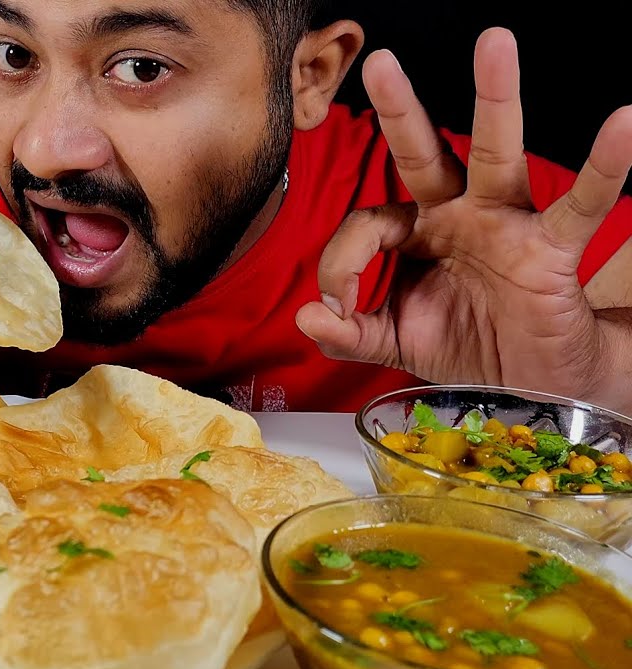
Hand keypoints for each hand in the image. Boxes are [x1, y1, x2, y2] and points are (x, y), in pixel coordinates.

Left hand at [296, 28, 631, 400]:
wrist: (524, 385)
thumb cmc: (464, 346)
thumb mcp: (393, 342)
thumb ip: (348, 332)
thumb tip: (306, 317)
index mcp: (415, 233)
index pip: (367, 223)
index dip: (341, 263)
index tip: (337, 305)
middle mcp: (457, 216)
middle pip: (423, 154)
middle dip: (400, 110)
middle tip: (380, 63)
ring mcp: (505, 225)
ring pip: (498, 154)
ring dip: (496, 100)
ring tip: (495, 44)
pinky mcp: (550, 249)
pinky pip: (581, 205)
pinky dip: (604, 167)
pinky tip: (622, 123)